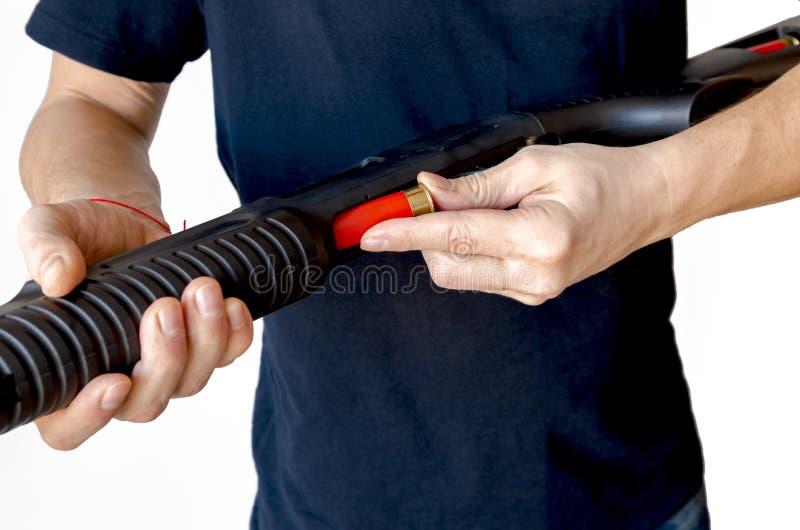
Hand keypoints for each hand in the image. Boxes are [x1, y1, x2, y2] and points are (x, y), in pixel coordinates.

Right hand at [18, 198, 253, 449]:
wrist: (122, 220)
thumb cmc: (78, 233)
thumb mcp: (48, 228)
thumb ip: (44, 250)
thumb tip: (59, 280)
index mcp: (64, 366)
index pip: (67, 425)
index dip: (90, 417)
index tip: (115, 382)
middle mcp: (114, 376)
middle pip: (145, 405)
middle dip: (164, 360)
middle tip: (166, 307)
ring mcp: (162, 365)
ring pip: (191, 382)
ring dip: (205, 339)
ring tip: (202, 289)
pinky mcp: (199, 345)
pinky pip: (227, 356)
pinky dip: (236, 334)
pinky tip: (231, 303)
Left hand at [360, 143, 669, 304]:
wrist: (645, 203)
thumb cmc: (601, 178)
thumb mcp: (536, 166)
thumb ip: (476, 186)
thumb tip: (430, 192)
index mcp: (540, 239)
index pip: (455, 237)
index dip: (407, 232)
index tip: (372, 232)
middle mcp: (536, 275)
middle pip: (447, 265)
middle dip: (424, 236)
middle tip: (425, 200)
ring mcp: (535, 290)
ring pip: (460, 274)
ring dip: (448, 243)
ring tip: (483, 207)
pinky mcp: (533, 293)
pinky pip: (480, 276)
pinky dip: (469, 252)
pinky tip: (494, 227)